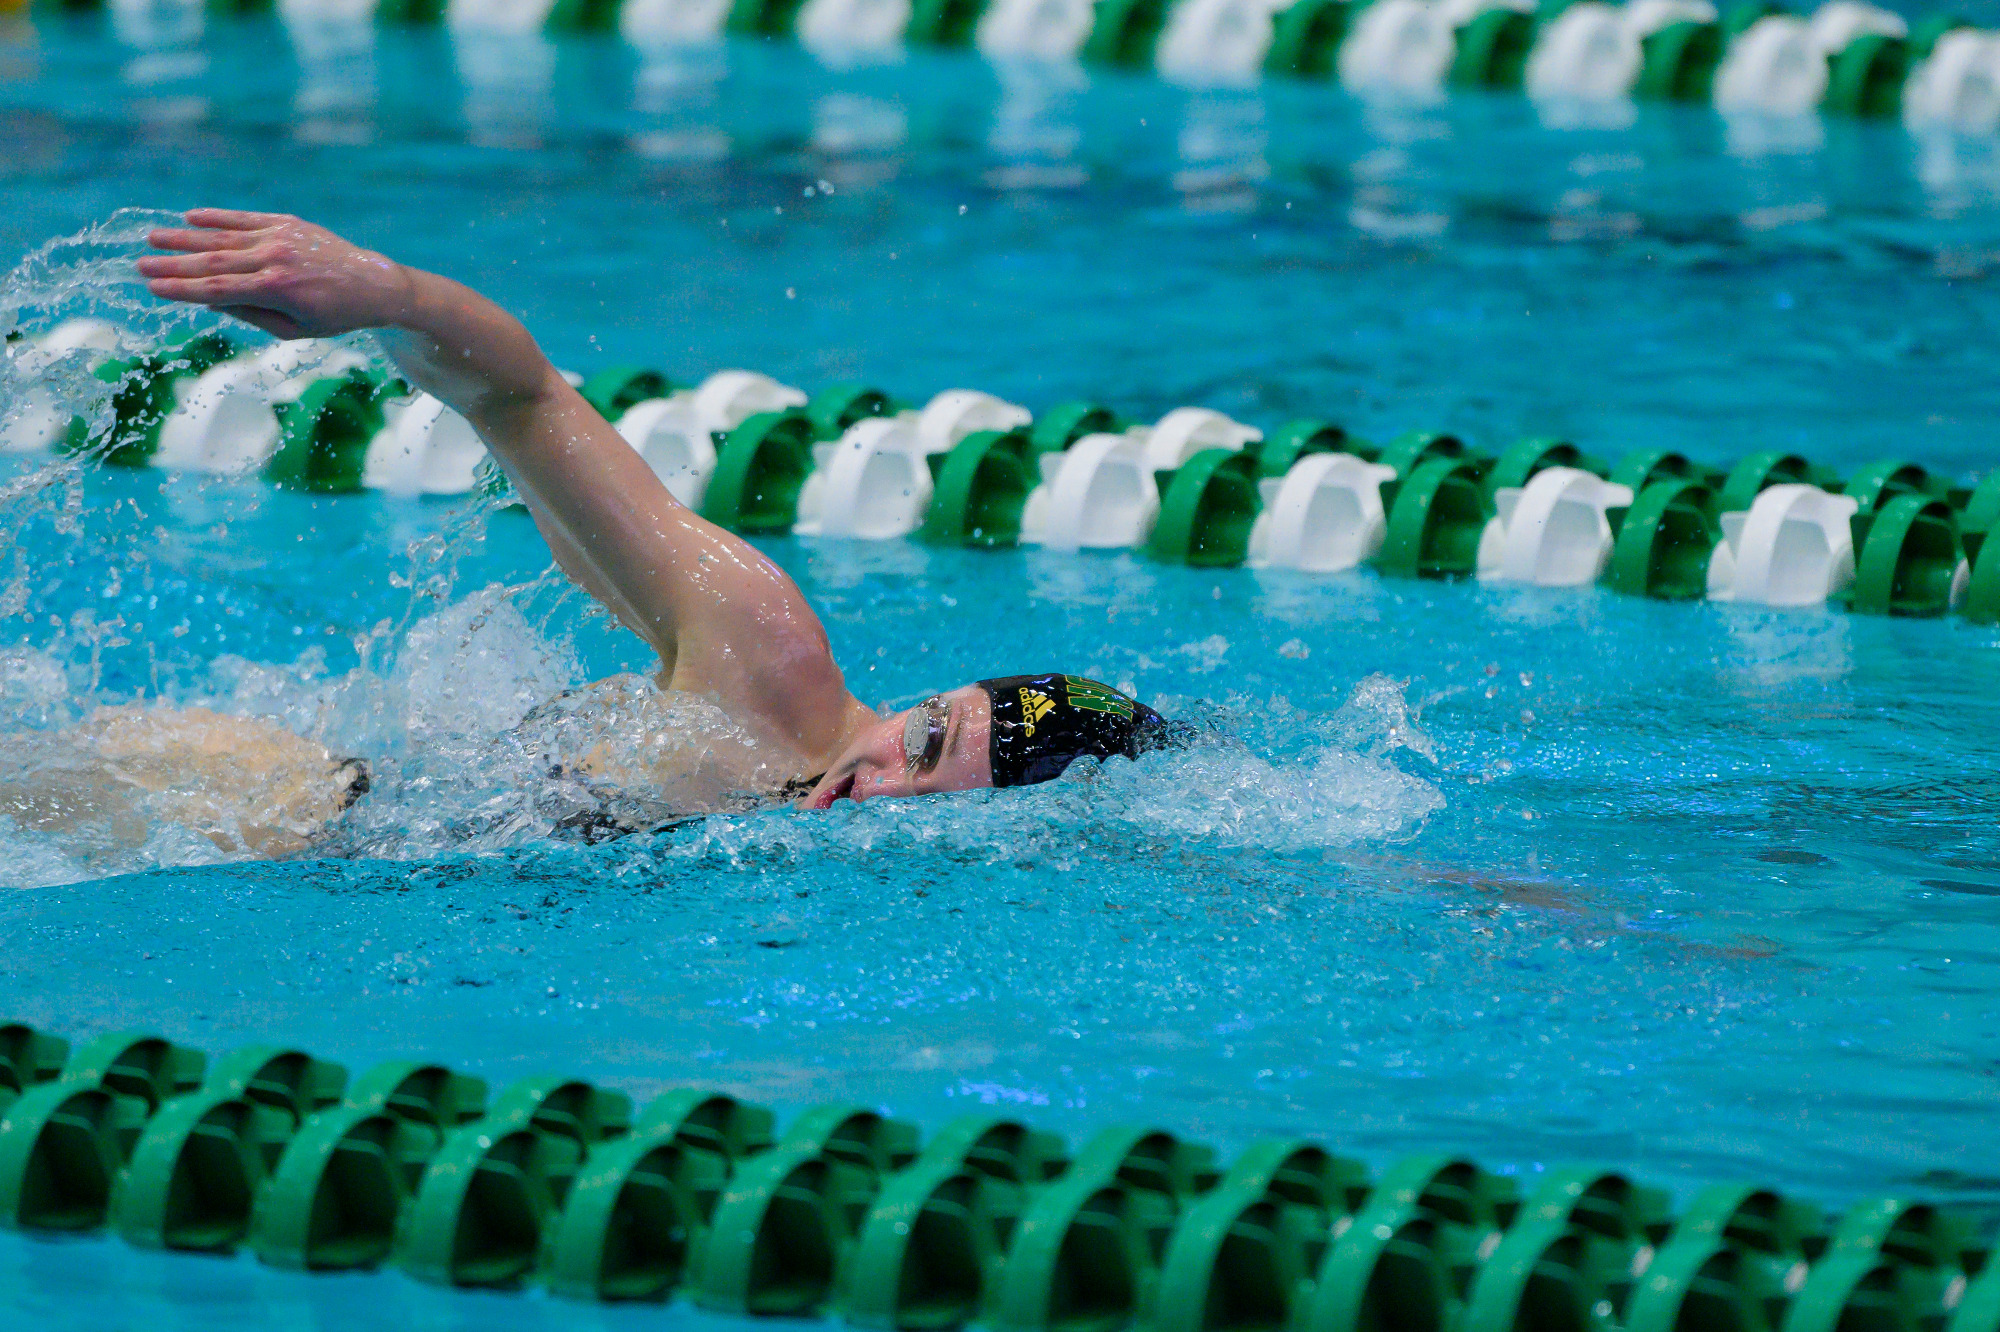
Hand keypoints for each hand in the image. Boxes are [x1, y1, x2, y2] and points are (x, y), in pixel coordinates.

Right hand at [137, 209, 413, 340]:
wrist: (375, 285)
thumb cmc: (335, 316)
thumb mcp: (295, 330)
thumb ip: (251, 315)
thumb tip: (210, 301)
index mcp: (277, 290)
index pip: (218, 290)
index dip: (182, 290)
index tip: (153, 290)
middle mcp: (276, 259)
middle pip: (213, 261)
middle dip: (173, 265)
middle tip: (139, 265)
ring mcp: (282, 237)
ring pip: (224, 236)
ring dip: (186, 237)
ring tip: (153, 238)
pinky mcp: (289, 223)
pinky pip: (246, 219)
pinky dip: (218, 217)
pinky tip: (191, 216)